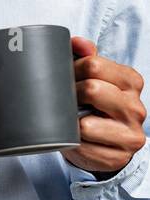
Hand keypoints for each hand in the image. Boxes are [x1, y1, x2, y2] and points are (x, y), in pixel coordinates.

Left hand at [60, 36, 146, 175]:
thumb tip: (76, 42)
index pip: (94, 65)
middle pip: (91, 90)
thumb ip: (87, 57)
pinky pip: (84, 147)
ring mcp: (130, 134)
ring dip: (71, 123)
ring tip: (71, 121)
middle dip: (70, 95)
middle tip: (64, 100)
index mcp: (131, 81)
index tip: (66, 77)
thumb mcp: (95, 79)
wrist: (106, 144)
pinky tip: (75, 139)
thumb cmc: (96, 106)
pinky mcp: (119, 157)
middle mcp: (136, 107)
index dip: (72, 70)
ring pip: (86, 124)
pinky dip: (73, 143)